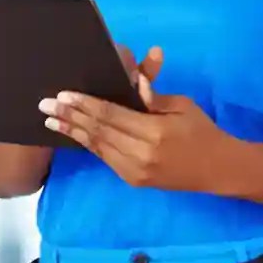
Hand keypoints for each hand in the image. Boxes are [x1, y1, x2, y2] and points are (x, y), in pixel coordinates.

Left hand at [39, 46, 234, 191]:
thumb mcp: (181, 106)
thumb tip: (134, 82)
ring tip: (49, 121)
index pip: (112, 115)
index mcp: (154, 133)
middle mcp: (140, 155)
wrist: (217, 169)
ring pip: (97, 147)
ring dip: (72, 132)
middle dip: (69, 118)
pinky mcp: (133, 180)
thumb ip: (153, 96)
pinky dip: (87, 144)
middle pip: (98, 132)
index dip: (85, 105)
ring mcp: (135, 171)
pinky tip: (73, 134)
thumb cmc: (201, 130)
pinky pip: (105, 158)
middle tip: (45, 105)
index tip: (63, 95)